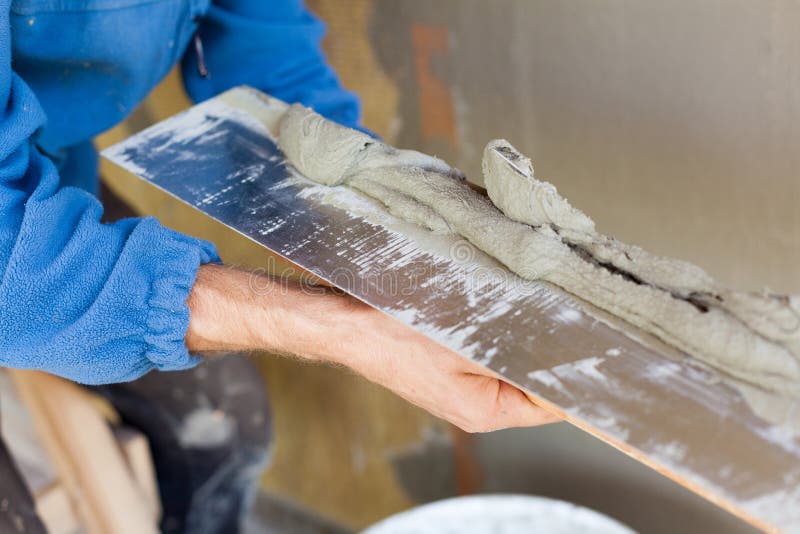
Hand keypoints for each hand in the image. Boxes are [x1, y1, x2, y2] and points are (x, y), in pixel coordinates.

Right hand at [186, 264, 559, 431]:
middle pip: (536, 383)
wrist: (342, 320)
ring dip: (525, 337)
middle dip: (552, 351)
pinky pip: (490, 351)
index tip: (603, 346)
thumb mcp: (466, 339)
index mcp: (485, 411)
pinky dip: (501, 331)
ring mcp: (462, 385)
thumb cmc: (393, 332)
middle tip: (571, 312)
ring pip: (514, 364)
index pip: (553, 404)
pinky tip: (505, 306)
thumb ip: (518, 350)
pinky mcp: (450, 365)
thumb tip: (566, 353)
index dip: (578, 376)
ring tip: (539, 304)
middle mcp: (477, 405)